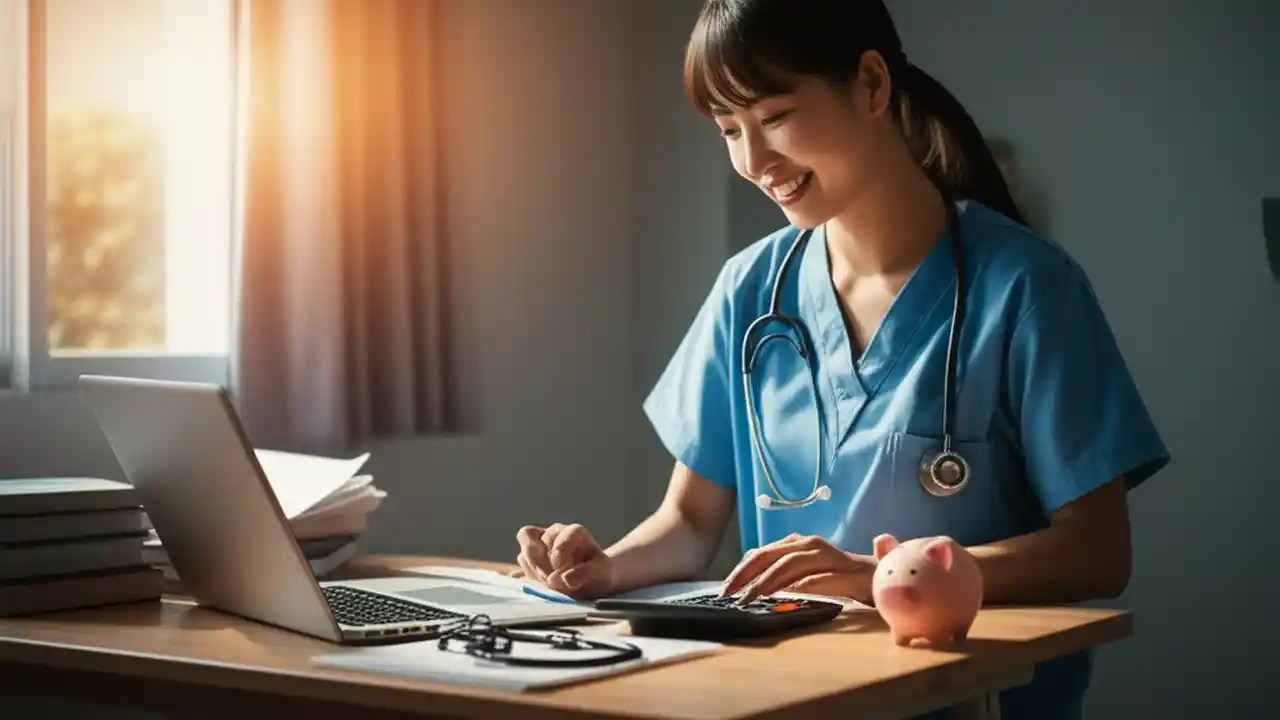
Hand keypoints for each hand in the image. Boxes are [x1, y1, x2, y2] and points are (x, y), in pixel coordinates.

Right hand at [515, 522, 615, 598]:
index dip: (559, 550)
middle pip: (530, 536)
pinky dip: (528, 577)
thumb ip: (586, 573)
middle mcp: (553, 534)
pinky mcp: (531, 561)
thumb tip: (562, 578)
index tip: (564, 568)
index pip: (558, 533)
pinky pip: (521, 565)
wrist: (594, 581)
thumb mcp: (602, 573)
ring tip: (549, 584)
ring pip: (523, 551)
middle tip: (553, 580)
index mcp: (573, 532)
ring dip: (533, 570)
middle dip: (540, 561)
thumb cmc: (600, 574)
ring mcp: (539, 546)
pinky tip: (541, 585)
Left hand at [719, 534, 876, 604]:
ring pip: (794, 564)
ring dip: (771, 580)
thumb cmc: (838, 577)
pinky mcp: (851, 574)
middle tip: (732, 594)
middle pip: (773, 555)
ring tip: (754, 596)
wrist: (882, 578)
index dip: (741, 570)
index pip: (762, 553)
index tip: (725, 589)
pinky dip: (805, 584)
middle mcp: (812, 545)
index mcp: (799, 544)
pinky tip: (790, 593)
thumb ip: (781, 574)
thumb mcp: (805, 573)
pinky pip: (824, 577)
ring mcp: (832, 557)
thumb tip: (749, 583)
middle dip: (749, 575)